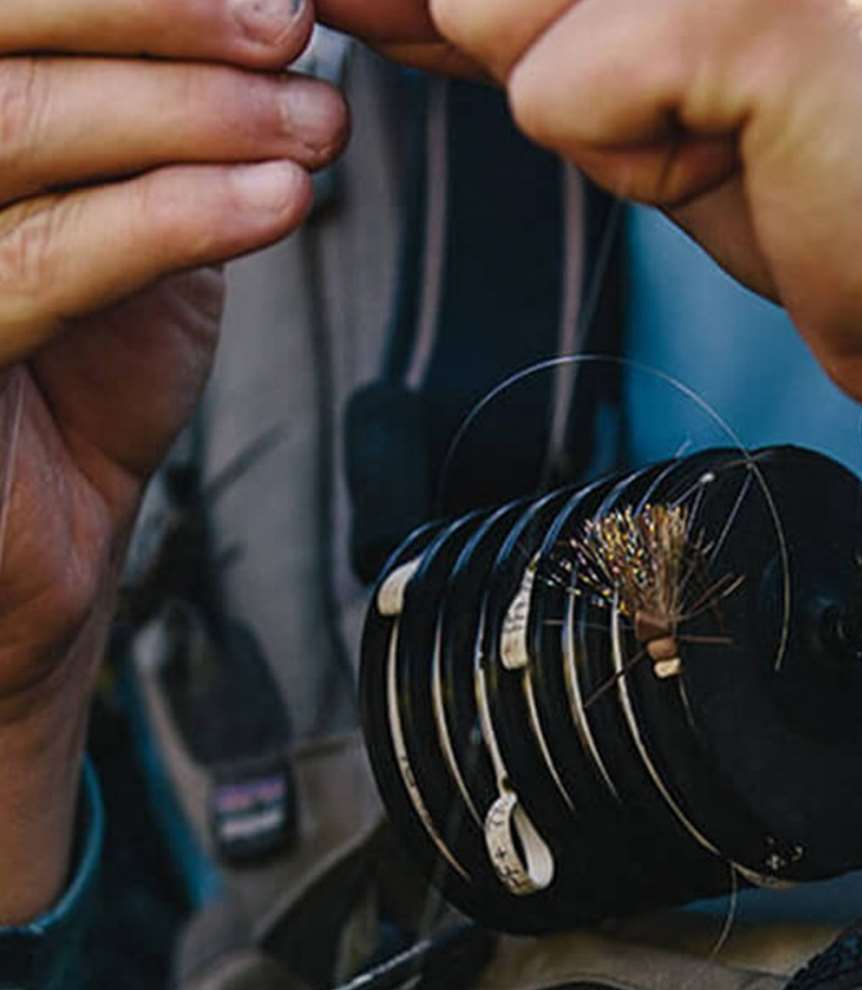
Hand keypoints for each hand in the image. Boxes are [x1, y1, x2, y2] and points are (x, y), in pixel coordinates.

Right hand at [0, 0, 346, 921]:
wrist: (33, 543)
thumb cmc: (73, 386)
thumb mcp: (126, 231)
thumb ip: (161, 132)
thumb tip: (275, 28)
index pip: (19, 9)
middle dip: (161, 18)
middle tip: (289, 28)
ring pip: (14, 129)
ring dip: (188, 114)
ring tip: (312, 123)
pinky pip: (40, 260)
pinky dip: (167, 218)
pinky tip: (269, 200)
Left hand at [320, 0, 861, 468]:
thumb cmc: (837, 197)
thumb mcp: (659, 92)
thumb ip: (532, 30)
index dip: (437, 5)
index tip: (445, 35)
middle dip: (543, 62)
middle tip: (695, 107)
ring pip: (498, 16)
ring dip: (598, 116)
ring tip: (732, 131)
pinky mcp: (754, 11)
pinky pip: (558, 93)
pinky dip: (630, 159)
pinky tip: (747, 156)